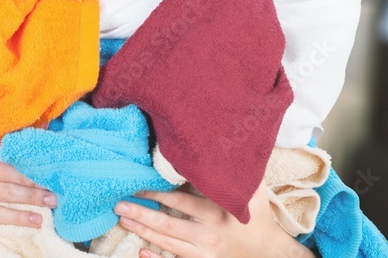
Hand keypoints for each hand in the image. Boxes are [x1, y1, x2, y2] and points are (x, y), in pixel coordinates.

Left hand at [113, 180, 312, 257]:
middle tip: (119, 204)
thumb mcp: (254, 190)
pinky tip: (140, 251)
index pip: (182, 202)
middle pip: (169, 225)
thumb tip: (227, 142)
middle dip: (142, 214)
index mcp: (219, 214)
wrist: (268, 252)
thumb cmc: (258, 217)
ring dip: (143, 231)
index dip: (158, 194)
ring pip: (167, 244)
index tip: (139, 186)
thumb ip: (239, 170)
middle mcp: (208, 235)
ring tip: (124, 219)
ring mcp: (203, 253)